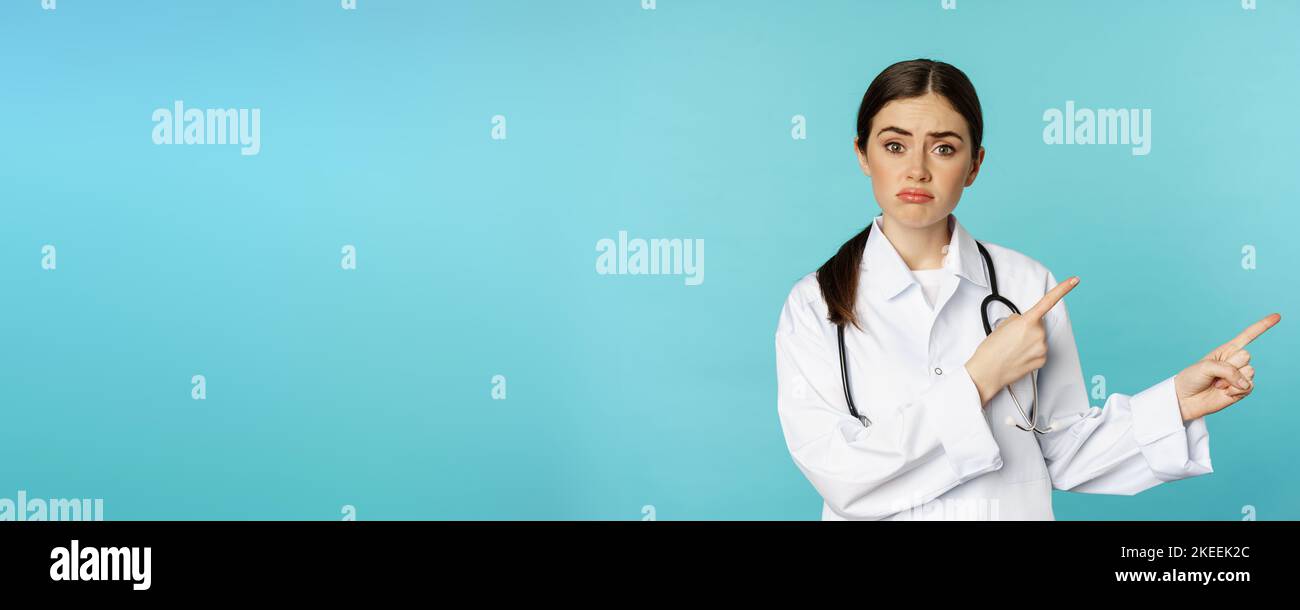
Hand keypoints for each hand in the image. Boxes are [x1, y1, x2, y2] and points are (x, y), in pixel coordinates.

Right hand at [966, 276, 1079, 405]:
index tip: (1074, 280)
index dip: (1064, 289)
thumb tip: (1028, 323)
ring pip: (1040, 338)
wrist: (987, 372)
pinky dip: (1031, 352)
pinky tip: (1019, 357)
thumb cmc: (990, 349)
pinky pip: (1040, 351)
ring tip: (1013, 349)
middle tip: (1012, 337)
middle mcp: (1038, 334)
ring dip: (1030, 341)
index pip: (1048, 301)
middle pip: (1039, 324)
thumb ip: (1019, 319)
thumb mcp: (1002, 326)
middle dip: (1029, 327)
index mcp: (1027, 321)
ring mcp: (1042, 348)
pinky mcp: (1042, 360)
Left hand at [1174, 313, 1280, 421]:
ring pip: (1249, 371)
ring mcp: (1240, 376)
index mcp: (1227, 350)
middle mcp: (1236, 361)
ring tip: (1217, 384)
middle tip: (1214, 374)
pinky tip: (1224, 392)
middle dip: (1229, 366)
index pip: (1248, 336)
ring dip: (1230, 380)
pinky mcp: (1242, 390)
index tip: (1277, 316)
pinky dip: (1235, 390)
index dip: (1263, 326)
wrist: (1186, 399)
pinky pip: (1248, 387)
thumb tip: (1246, 383)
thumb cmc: (1192, 378)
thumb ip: (1228, 370)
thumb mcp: (1206, 366)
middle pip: (1246, 356)